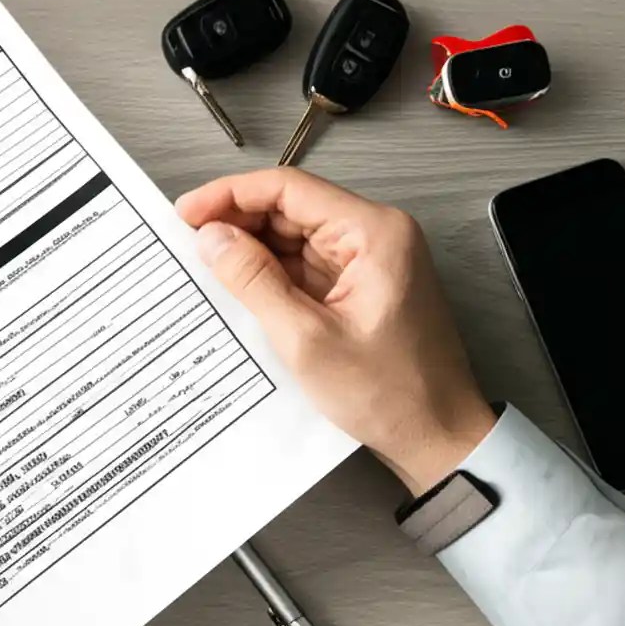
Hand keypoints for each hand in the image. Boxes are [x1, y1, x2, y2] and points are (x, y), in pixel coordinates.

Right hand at [177, 168, 495, 494]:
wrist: (439, 437)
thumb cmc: (389, 393)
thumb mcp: (306, 339)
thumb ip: (254, 281)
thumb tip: (210, 237)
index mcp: (373, 233)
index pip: (290, 189)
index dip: (231, 195)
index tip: (186, 213)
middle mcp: (375, 235)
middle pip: (291, 208)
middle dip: (237, 222)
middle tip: (186, 243)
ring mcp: (368, 261)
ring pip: (294, 237)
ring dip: (250, 250)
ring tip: (202, 267)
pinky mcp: (360, 286)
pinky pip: (305, 266)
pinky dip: (269, 274)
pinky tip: (236, 287)